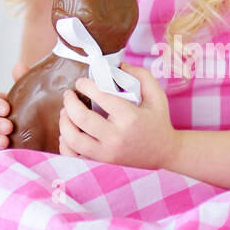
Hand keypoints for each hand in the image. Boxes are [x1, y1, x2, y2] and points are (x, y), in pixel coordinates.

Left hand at [57, 62, 178, 168]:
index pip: (101, 97)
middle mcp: (116, 137)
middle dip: (69, 102)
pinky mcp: (102, 164)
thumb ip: (141, 75)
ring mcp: (107, 154)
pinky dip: (65, 145)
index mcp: (130, 118)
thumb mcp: (157, 95)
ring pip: (73, 139)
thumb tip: (118, 64)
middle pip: (81, 118)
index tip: (81, 82)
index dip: (86, 85)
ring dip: (64, 122)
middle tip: (68, 94)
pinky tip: (67, 134)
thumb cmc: (158, 122)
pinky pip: (74, 157)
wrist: (165, 154)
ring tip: (65, 112)